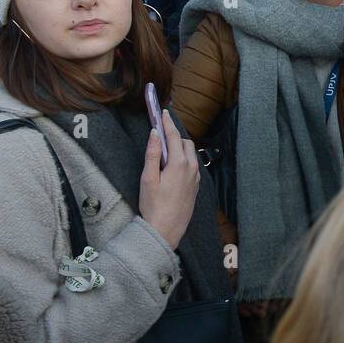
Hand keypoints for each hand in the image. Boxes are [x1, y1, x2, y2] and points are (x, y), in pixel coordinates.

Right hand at [138, 110, 198, 250]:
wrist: (166, 229)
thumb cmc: (154, 205)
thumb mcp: (148, 178)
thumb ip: (152, 154)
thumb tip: (155, 134)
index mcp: (179, 164)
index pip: (174, 137)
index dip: (167, 123)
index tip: (163, 113)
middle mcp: (191, 168)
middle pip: (185, 143)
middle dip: (175, 135)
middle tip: (161, 131)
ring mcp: (196, 177)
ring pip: (191, 154)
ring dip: (180, 147)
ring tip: (165, 148)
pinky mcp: (195, 186)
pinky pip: (192, 165)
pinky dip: (184, 158)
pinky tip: (173, 164)